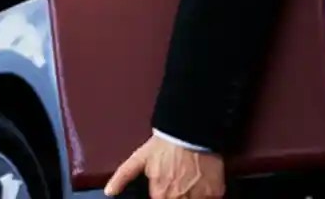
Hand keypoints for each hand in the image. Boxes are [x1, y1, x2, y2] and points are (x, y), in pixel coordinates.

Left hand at [104, 136, 224, 197]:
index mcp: (160, 194)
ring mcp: (199, 196)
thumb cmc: (164, 144)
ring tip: (187, 182)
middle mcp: (179, 198)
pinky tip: (200, 182)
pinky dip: (205, 194)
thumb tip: (109, 192)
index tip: (162, 191)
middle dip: (176, 195)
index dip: (161, 196)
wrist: (190, 131)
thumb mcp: (139, 159)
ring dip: (189, 196)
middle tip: (176, 182)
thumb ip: (123, 177)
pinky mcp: (215, 192)